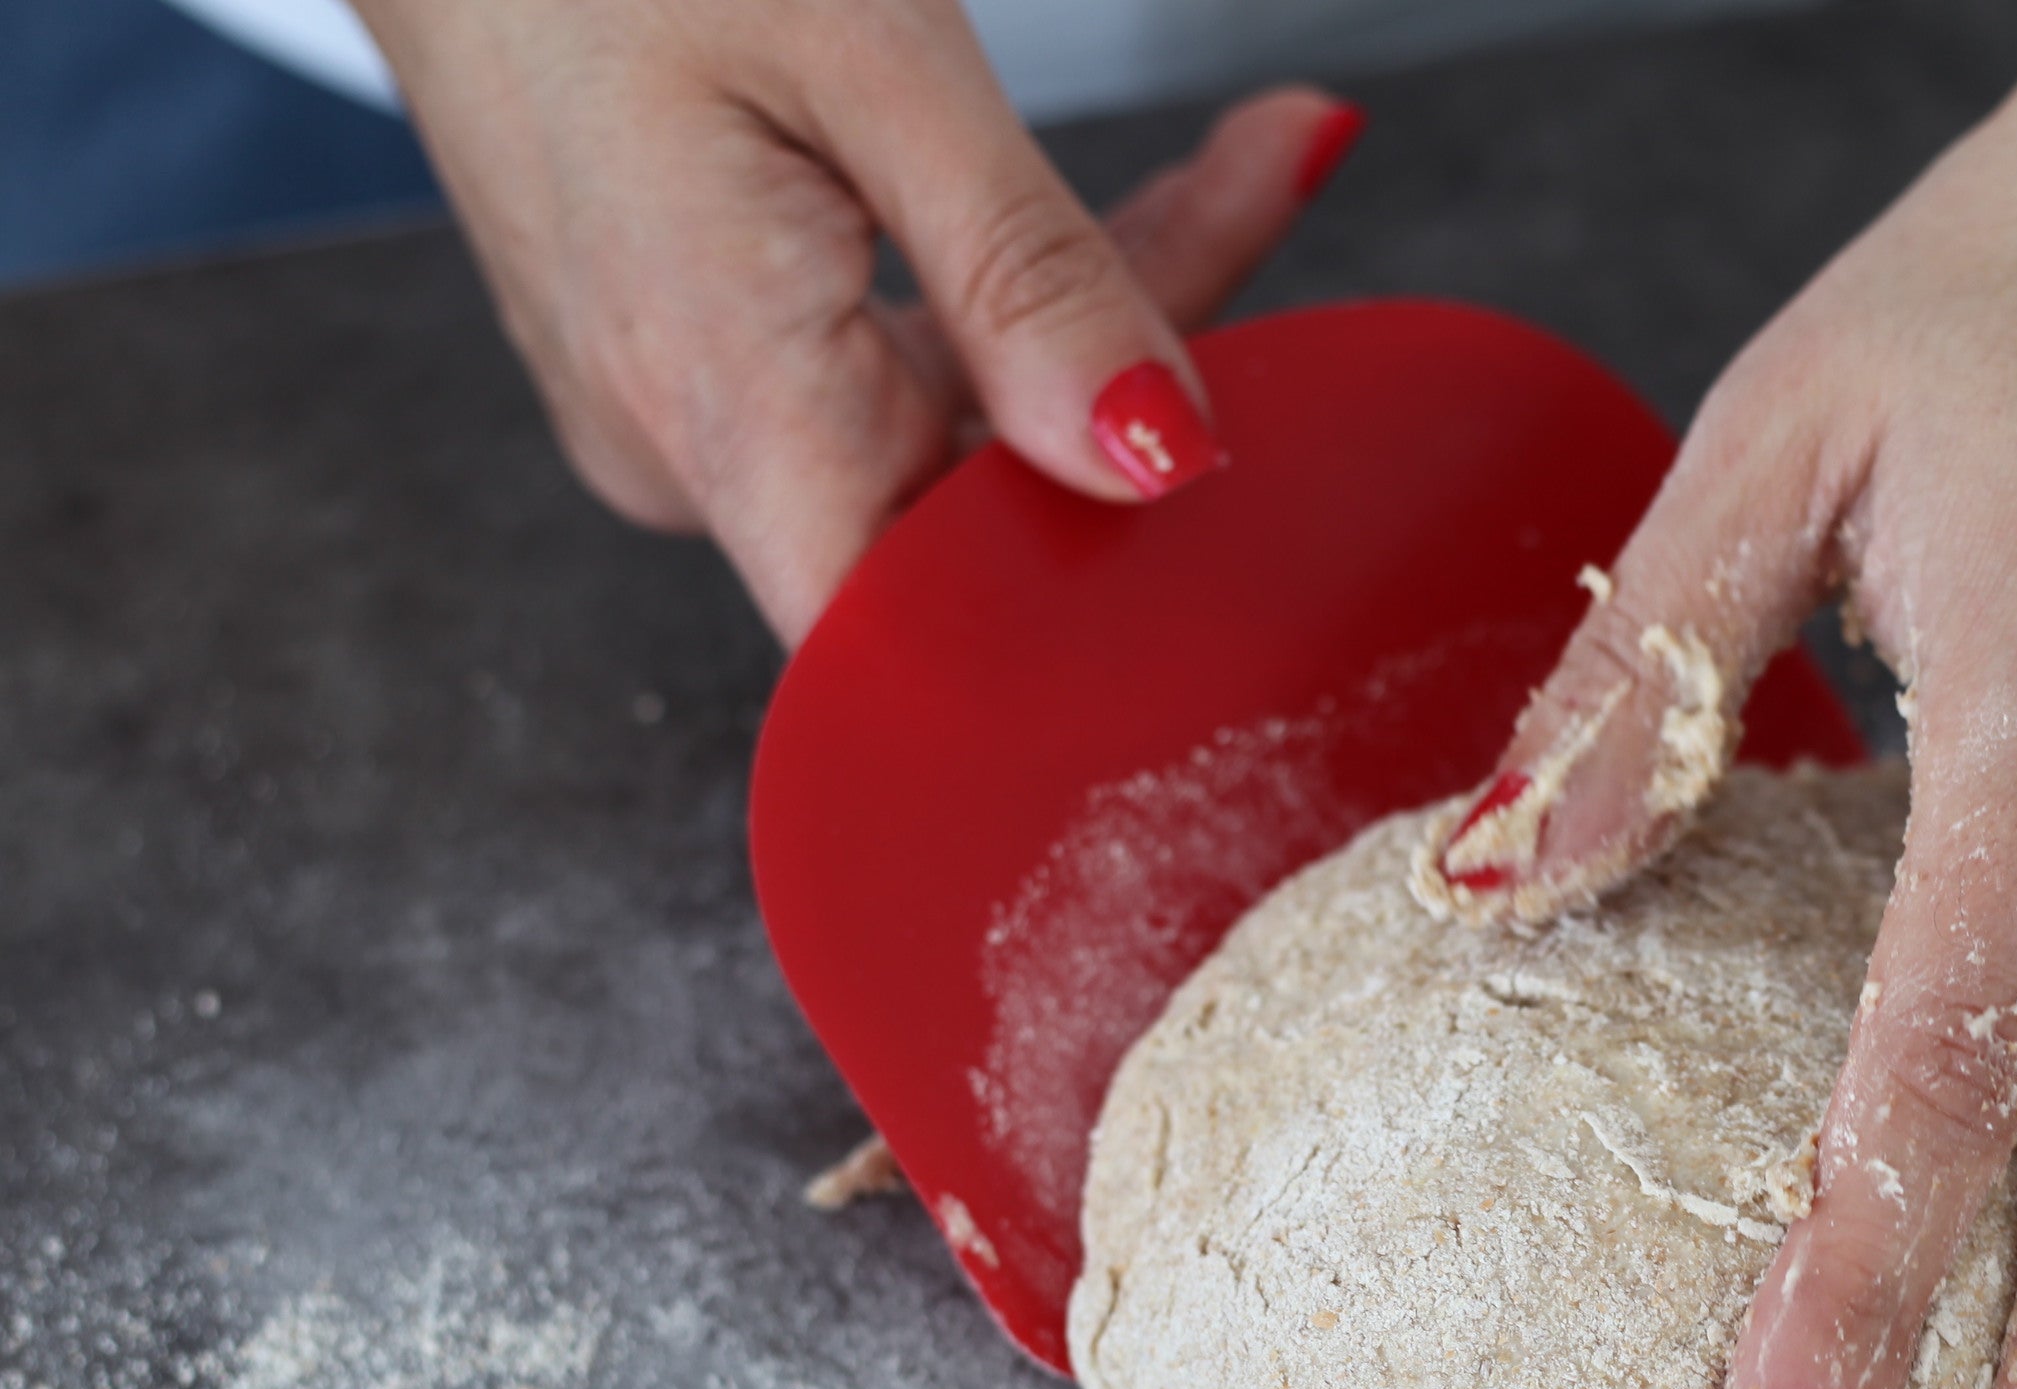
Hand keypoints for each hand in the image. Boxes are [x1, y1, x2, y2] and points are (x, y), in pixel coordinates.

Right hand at [349, 0, 1364, 640]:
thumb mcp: (866, 56)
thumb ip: (1024, 270)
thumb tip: (1161, 455)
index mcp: (717, 406)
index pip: (920, 656)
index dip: (1080, 653)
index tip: (1242, 556)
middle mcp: (688, 445)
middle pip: (984, 525)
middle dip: (1162, 404)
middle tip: (1284, 223)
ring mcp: (693, 404)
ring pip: (970, 432)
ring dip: (1120, 315)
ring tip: (1264, 152)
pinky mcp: (709, 346)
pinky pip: (909, 363)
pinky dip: (1028, 290)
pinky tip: (1164, 188)